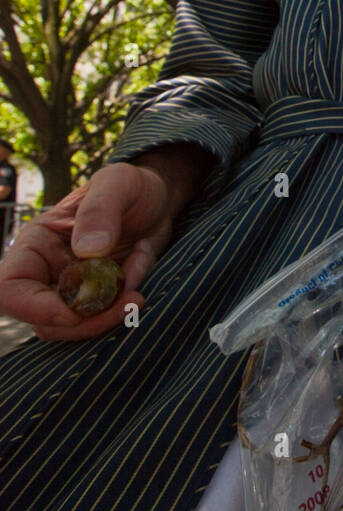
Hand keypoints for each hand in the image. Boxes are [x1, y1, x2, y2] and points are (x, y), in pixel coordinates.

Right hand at [0, 162, 175, 341]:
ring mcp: (74, 290)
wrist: (159, 201)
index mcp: (37, 244)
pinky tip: (142, 265)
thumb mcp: (119, 183)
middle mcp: (48, 272)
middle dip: (88, 320)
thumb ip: (100, 210)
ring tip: (140, 274)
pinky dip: (128, 302)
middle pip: (45, 321)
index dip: (34, 308)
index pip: (10, 288)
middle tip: (132, 299)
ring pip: (75, 327)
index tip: (76, 311)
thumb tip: (87, 250)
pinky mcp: (99, 300)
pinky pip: (107, 318)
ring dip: (112, 312)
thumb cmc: (131, 186)